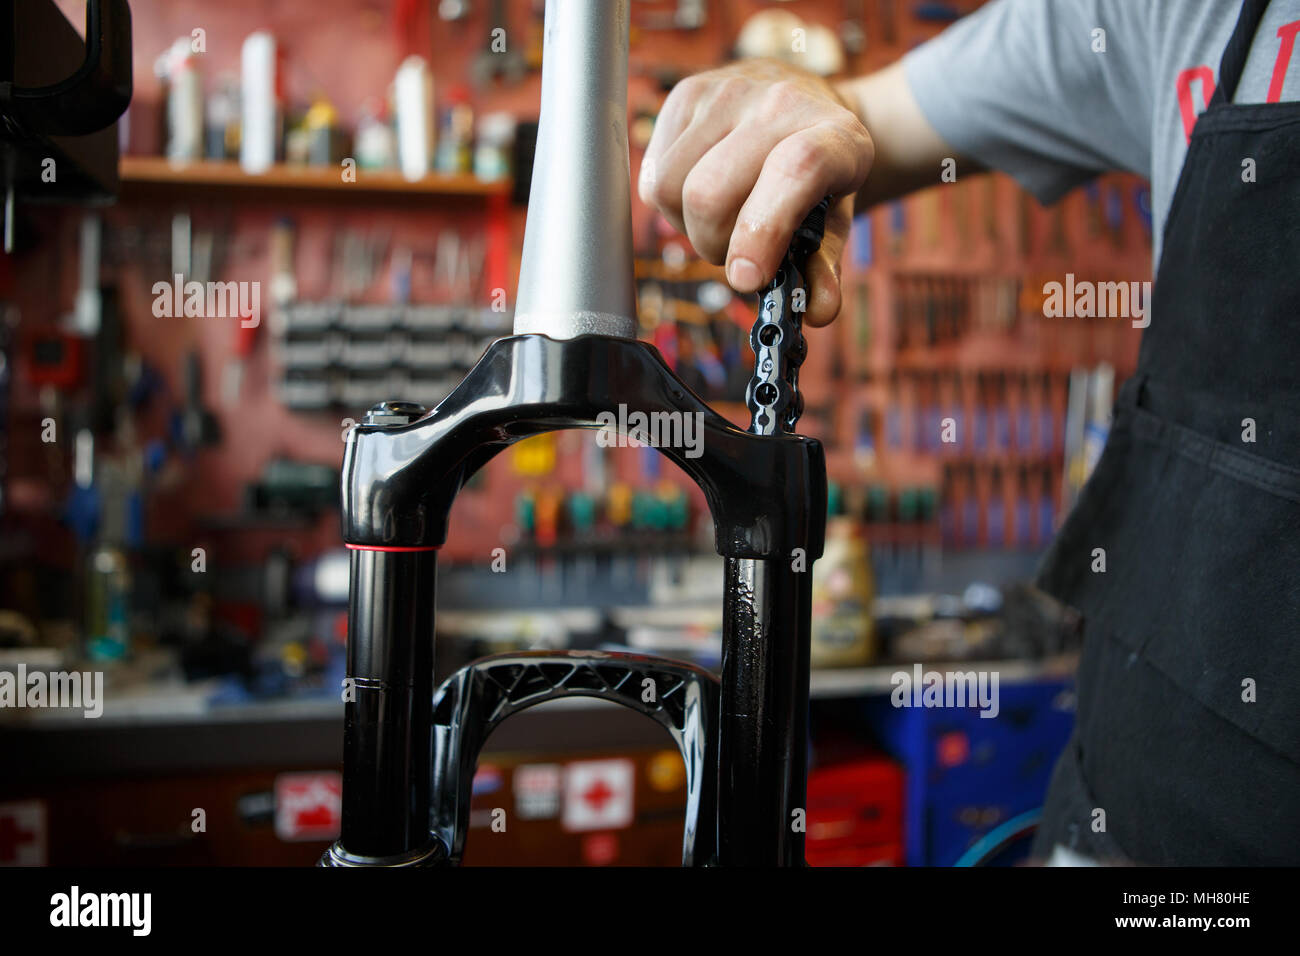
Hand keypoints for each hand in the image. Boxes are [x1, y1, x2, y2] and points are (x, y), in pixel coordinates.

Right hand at [639, 59, 872, 326]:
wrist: (806, 105)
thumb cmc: (818, 178)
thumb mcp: (833, 222)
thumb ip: (822, 269)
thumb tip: (818, 311)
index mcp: (835, 136)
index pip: (796, 169)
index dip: (763, 231)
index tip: (746, 277)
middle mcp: (781, 103)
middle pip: (710, 192)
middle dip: (713, 244)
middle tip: (735, 252)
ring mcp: (729, 91)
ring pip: (670, 187)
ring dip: (686, 226)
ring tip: (718, 221)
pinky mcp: (686, 93)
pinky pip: (653, 173)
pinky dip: (669, 204)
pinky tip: (698, 194)